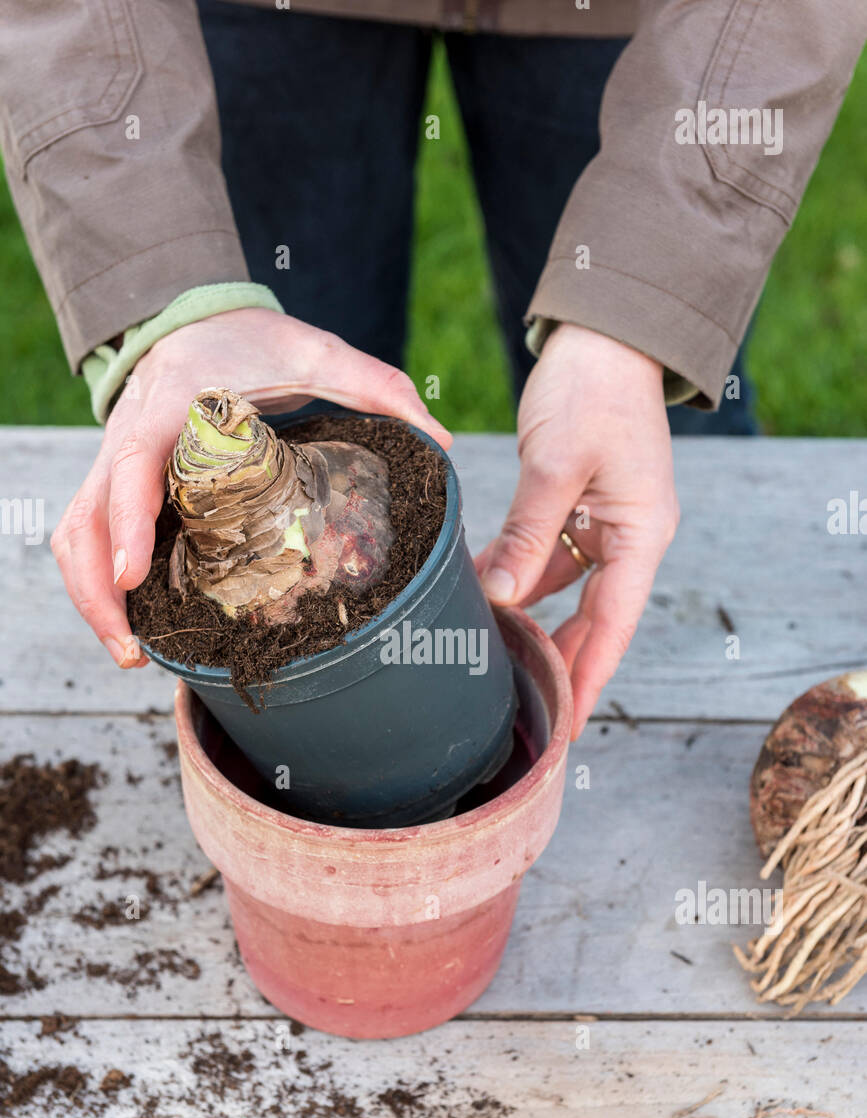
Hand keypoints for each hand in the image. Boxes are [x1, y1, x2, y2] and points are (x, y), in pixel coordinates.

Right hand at [51, 308, 451, 666]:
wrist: (195, 318)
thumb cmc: (253, 341)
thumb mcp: (317, 352)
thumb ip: (376, 387)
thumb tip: (438, 440)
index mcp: (175, 404)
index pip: (134, 466)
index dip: (129, 524)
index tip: (135, 578)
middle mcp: (129, 435)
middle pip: (86, 521)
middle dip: (99, 590)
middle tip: (132, 652)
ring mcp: (115, 463)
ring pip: (77, 536)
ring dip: (92, 599)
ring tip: (130, 656)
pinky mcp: (115, 485)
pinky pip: (88, 538)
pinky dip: (98, 584)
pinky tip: (133, 628)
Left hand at [479, 322, 678, 738]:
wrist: (602, 334)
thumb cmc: (591, 389)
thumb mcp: (555, 464)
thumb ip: (529, 534)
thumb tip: (503, 600)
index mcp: (641, 534)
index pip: (615, 625)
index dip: (590, 677)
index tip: (568, 725)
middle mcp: (629, 537)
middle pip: (594, 619)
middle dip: (562, 664)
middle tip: (526, 713)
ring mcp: (605, 523)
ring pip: (565, 592)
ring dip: (531, 621)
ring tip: (491, 660)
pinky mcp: (578, 507)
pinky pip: (547, 557)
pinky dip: (516, 577)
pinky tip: (480, 594)